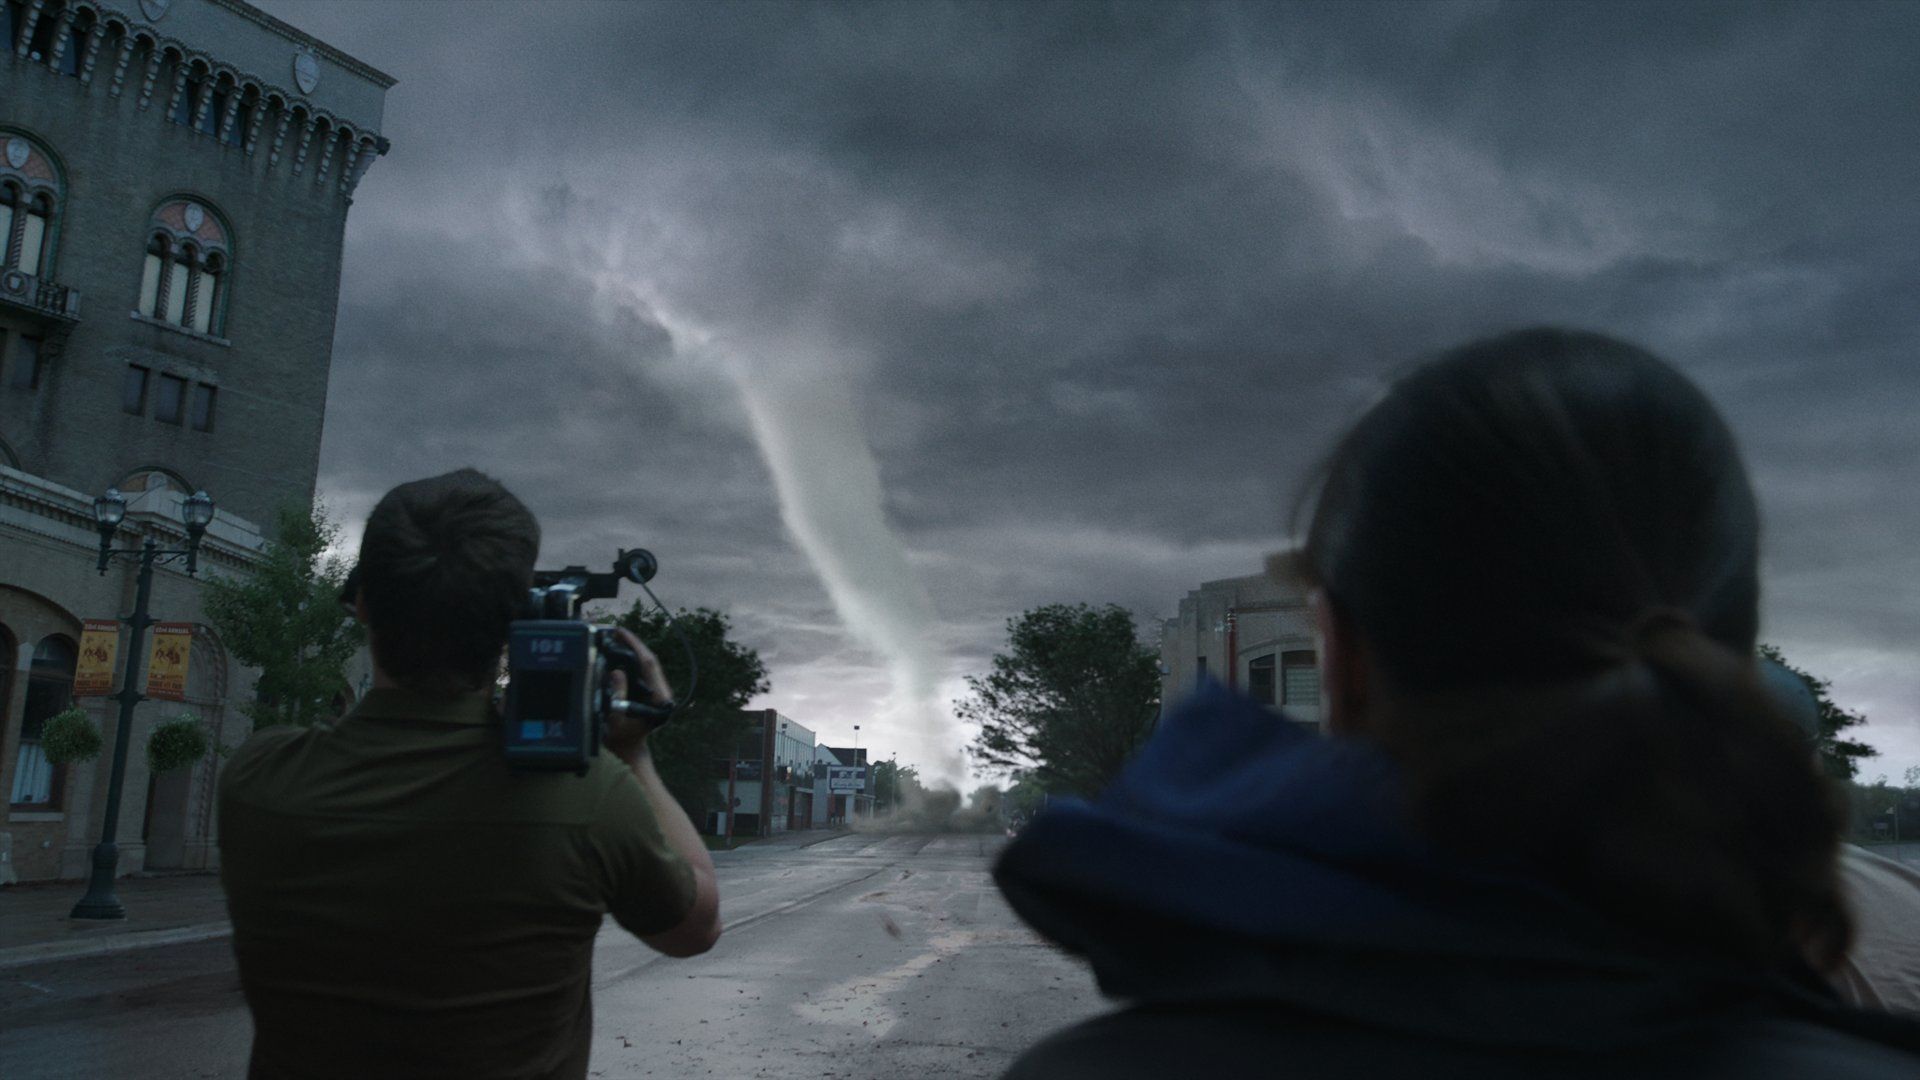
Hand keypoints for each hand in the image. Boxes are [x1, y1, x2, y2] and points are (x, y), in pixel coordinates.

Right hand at [605, 627, 673, 763]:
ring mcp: (658, 692)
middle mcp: (662, 692)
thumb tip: (617, 672)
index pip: (649, 664)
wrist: (628, 751)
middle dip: (634, 644)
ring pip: (647, 664)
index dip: (636, 645)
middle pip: (649, 661)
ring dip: (633, 650)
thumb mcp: (616, 718)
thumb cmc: (622, 739)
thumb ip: (617, 696)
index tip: (622, 632)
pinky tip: (620, 652)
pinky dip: (632, 660)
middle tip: (616, 631)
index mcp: (659, 698)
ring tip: (617, 637)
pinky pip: (643, 671)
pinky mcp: (651, 692)